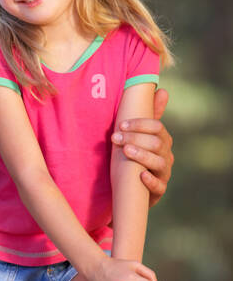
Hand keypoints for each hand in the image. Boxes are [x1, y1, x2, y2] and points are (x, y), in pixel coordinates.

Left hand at [111, 87, 172, 206]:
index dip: (140, 124)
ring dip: (142, 155)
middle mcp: (166, 155)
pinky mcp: (158, 191)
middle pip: (156, 143)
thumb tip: (163, 90)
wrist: (130, 189)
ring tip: (126, 151)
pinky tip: (141, 174)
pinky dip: (150, 180)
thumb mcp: (139, 136)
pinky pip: (159, 186)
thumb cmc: (133, 157)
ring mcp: (163, 173)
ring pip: (159, 162)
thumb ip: (149, 115)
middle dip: (135, 138)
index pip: (157, 127)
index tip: (121, 125)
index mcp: (162, 140)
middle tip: (115, 138)